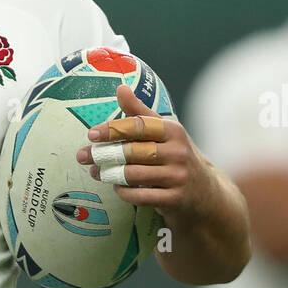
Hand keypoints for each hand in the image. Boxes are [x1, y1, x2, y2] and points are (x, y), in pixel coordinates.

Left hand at [75, 81, 208, 219]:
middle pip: (132, 152)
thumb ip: (140, 112)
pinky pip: (140, 196)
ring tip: (96, 172)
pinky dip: (123, 192)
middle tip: (83, 156)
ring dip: (109, 174)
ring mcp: (177, 176)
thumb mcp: (162, 132)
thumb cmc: (175, 156)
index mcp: (173, 131)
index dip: (113, 129)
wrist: (204, 191)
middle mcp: (178, 152)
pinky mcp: (174, 198)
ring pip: (133, 174)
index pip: (138, 126)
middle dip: (103, 154)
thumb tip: (121, 88)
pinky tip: (117, 187)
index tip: (91, 134)